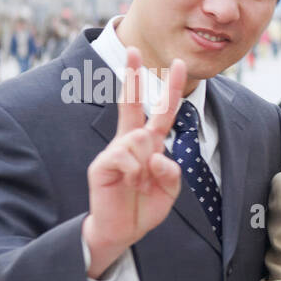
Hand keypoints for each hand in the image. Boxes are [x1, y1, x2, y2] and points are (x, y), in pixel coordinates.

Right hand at [82, 48, 183, 277]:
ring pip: (140, 139)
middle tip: (134, 49)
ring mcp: (115, 152)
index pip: (161, 112)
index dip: (170, 89)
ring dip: (146, 165)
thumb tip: (158, 155)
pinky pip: (125, 157)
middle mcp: (131, 143)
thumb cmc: (143, 208)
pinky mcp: (103, 165)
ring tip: (139, 184)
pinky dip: (134, 172)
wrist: (121, 231)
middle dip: (134, 76)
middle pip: (133, 104)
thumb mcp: (169, 190)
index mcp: (149, 145)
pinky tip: (129, 183)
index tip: (177, 64)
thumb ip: (171, 172)